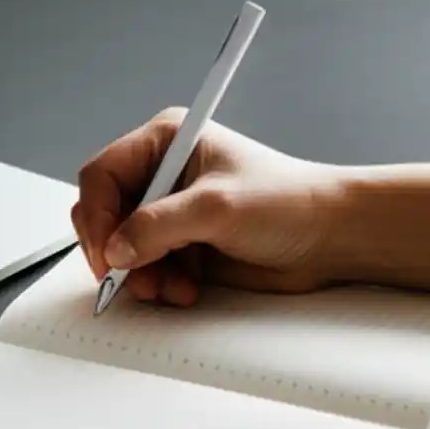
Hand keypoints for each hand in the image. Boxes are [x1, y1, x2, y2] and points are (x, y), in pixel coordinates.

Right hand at [73, 107, 343, 305]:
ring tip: (166, 287)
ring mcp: (170, 208)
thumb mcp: (217, 208)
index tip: (107, 254)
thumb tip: (116, 248)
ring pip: (122, 243)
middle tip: (127, 277)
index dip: (97, 215)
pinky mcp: (181, 240)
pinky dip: (157, 281)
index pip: (102, 174)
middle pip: (106, 211)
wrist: (332, 237)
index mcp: (165, 140)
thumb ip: (159, 226)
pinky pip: (146, 264)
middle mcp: (162, 171)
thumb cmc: (289, 202)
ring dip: (139, 272)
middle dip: (116, 248)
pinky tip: (185, 287)